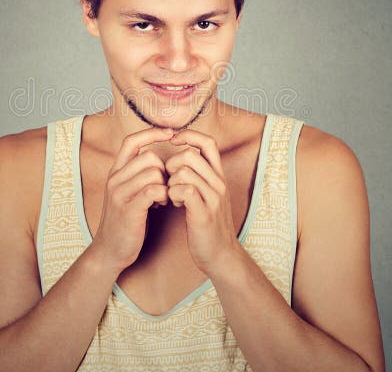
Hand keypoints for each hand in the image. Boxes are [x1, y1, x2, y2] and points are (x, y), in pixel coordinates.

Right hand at [89, 127, 173, 272]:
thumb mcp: (129, 192)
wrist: (110, 250)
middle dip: (164, 170)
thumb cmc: (126, 219)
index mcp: (116, 172)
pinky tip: (162, 205)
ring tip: (164, 198)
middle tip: (166, 186)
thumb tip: (162, 159)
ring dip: (166, 185)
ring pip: (153, 173)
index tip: (171, 133)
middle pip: (148, 156)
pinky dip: (164, 196)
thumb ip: (139, 175)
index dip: (152, 133)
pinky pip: (153, 190)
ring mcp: (119, 193)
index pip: (131, 140)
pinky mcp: (128, 209)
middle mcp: (115, 179)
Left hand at [165, 130, 241, 275]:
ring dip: (171, 182)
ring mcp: (213, 198)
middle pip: (191, 154)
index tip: (173, 141)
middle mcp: (219, 183)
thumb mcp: (206, 195)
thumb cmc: (207, 224)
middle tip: (170, 181)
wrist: (221, 255)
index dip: (188, 136)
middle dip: (172, 165)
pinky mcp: (204, 213)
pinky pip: (184, 190)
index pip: (207, 142)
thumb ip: (197, 177)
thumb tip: (178, 160)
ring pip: (185, 171)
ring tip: (173, 195)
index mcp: (218, 176)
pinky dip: (173, 194)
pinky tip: (175, 204)